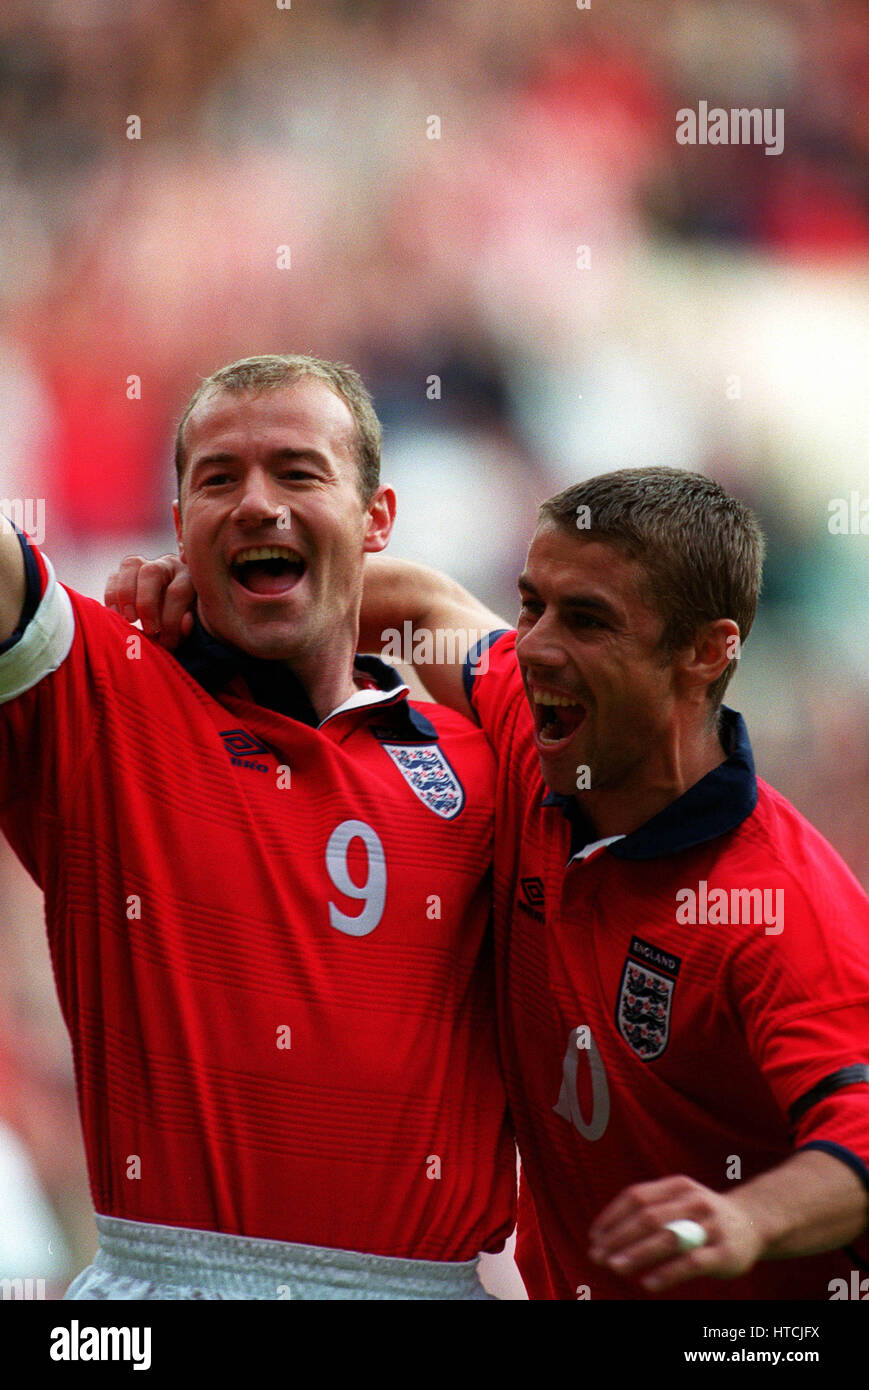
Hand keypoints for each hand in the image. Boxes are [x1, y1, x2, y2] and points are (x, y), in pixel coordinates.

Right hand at [104, 554, 194, 648]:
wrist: (173, 612)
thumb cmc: (183, 622)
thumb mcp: (193, 626)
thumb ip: (188, 625)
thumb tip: (185, 621)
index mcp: (188, 576)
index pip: (177, 592)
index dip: (170, 620)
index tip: (166, 643)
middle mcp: (168, 564)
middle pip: (151, 572)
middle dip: (145, 604)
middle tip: (147, 630)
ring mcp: (146, 563)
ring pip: (130, 565)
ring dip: (125, 595)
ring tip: (128, 620)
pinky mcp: (127, 572)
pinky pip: (114, 576)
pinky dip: (111, 596)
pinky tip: (116, 615)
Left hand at [587, 1175, 764, 1291]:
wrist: (753, 1222)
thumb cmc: (702, 1215)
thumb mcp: (680, 1199)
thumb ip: (649, 1208)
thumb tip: (605, 1233)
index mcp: (677, 1186)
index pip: (637, 1196)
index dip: (612, 1216)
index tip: (593, 1237)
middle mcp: (693, 1201)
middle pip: (648, 1218)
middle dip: (618, 1238)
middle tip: (597, 1256)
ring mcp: (710, 1226)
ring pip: (668, 1238)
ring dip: (637, 1254)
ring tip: (614, 1267)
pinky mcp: (723, 1252)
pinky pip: (691, 1263)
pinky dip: (667, 1274)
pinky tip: (647, 1284)